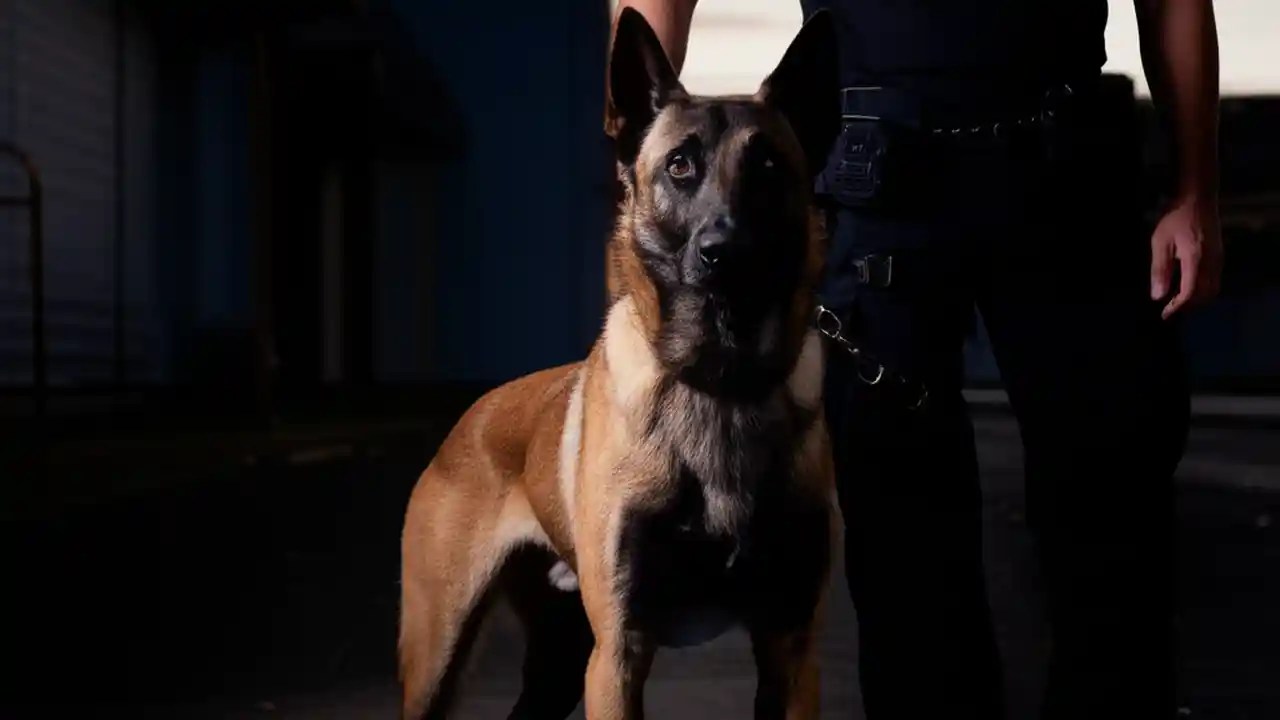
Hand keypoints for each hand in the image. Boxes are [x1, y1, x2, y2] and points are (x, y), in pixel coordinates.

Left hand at [1149, 194, 1222, 319]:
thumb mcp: (1160, 243)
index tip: (1164, 314)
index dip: (1178, 306)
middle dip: (1188, 306)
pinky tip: (1188, 287)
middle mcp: (1211, 262)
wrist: (1198, 200)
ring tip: (1178, 301)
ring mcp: (1218, 259)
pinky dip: (1203, 290)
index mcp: (1195, 260)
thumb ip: (1159, 270)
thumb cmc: (1175, 219)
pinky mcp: (1220, 256)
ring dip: (1197, 299)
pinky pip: (1215, 280)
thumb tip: (1157, 296)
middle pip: (1205, 295)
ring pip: (1213, 289)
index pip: (1190, 292)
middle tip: (1170, 309)